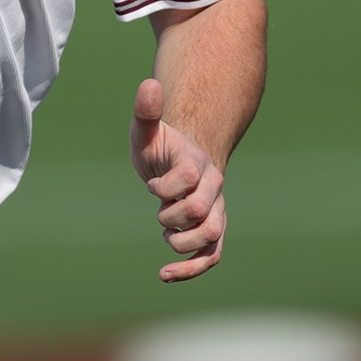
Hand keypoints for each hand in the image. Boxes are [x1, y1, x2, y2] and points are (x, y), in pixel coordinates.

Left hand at [129, 77, 225, 282]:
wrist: (178, 164)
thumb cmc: (160, 146)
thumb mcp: (146, 129)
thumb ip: (146, 110)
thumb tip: (148, 85)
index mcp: (196, 163)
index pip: (186, 177)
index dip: (163, 186)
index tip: (151, 184)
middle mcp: (211, 188)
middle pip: (201, 211)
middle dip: (171, 217)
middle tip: (159, 210)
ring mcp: (214, 211)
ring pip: (211, 236)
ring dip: (181, 243)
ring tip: (165, 236)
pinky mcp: (210, 232)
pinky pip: (211, 255)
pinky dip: (190, 269)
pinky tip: (164, 275)